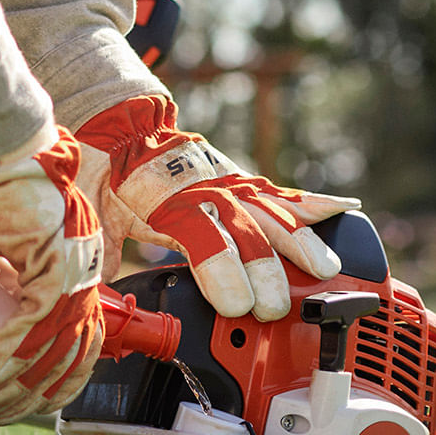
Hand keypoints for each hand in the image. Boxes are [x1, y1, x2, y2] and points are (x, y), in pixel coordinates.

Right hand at [0, 119, 103, 421]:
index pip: (81, 335)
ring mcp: (74, 266)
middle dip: (36, 392)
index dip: (56, 373)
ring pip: (58, 348)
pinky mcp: (56, 261)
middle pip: (75, 353)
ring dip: (19, 385)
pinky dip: (11, 357)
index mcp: (73, 263)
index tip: (21, 397)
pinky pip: (39, 325)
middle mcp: (84, 268)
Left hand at [74, 96, 359, 320]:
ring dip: (301, 241)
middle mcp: (206, 189)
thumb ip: (95, 255)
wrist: (120, 125)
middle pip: (247, 230)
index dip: (223, 271)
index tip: (237, 306)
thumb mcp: (89, 213)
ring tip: (326, 270)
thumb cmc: (105, 174)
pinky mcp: (242, 180)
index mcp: (167, 200)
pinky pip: (281, 191)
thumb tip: (89, 302)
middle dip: (267, 271)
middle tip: (279, 309)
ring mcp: (228, 182)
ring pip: (272, 210)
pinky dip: (313, 201)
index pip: (203, 237)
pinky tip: (346, 209)